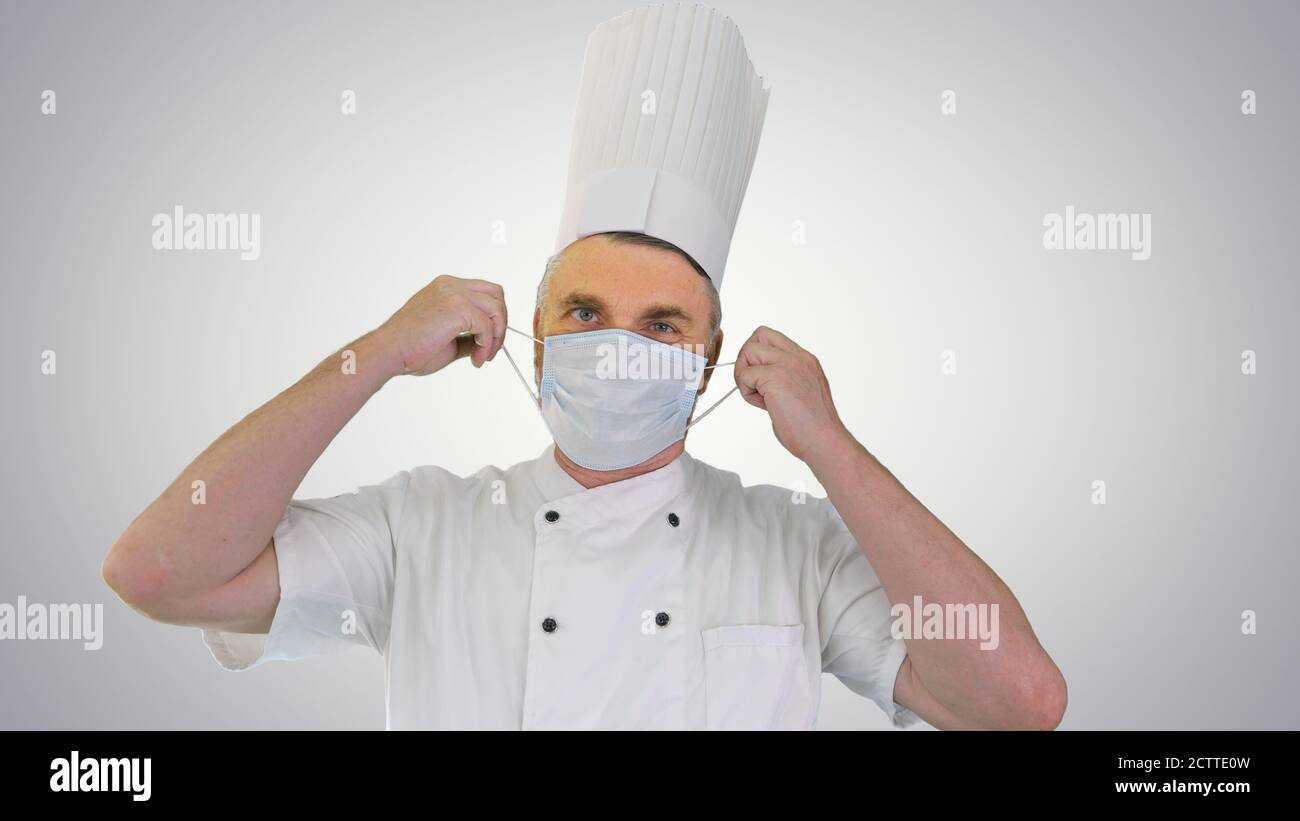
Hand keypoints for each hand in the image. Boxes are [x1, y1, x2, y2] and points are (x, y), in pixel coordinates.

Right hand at [371, 275, 506, 376]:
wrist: (388, 353)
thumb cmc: (410, 349)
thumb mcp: (448, 339)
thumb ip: (469, 335)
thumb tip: (489, 342)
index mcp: (446, 287)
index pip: (485, 293)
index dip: (493, 318)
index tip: (486, 344)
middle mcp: (450, 285)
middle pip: (496, 294)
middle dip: (500, 324)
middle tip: (489, 350)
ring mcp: (453, 293)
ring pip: (496, 308)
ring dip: (496, 337)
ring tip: (482, 357)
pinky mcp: (456, 307)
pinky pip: (487, 325)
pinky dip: (486, 345)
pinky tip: (475, 359)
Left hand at [734, 326, 851, 463]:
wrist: (824, 441)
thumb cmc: (812, 427)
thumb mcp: (802, 391)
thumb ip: (785, 378)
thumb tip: (759, 379)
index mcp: (805, 360)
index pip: (772, 337)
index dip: (758, 355)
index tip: (762, 379)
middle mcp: (798, 357)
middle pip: (758, 335)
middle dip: (747, 359)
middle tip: (754, 384)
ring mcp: (788, 365)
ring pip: (748, 351)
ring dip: (745, 375)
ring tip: (759, 396)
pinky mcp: (776, 378)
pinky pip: (745, 374)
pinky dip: (747, 392)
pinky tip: (764, 406)